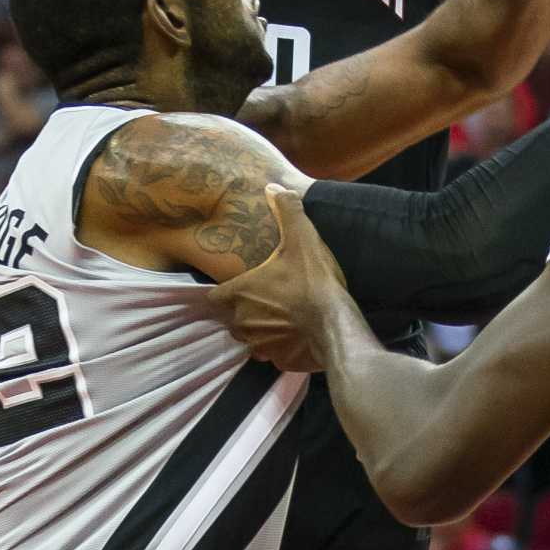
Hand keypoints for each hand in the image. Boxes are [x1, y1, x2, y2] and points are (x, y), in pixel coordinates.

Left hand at [207, 186, 345, 373]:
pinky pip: (273, 355)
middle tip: (265, 299)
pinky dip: (281, 348)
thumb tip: (274, 186)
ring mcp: (261, 346)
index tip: (237, 286)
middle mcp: (243, 323)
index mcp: (240, 294)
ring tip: (281, 319)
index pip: (214, 297)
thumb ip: (286, 210)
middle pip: (231, 319)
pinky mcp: (280, 362)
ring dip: (260, 332)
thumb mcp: (301, 237)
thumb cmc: (312, 280)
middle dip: (243, 312)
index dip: (223, 291)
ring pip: (251, 340)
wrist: (335, 325)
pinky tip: (297, 336)